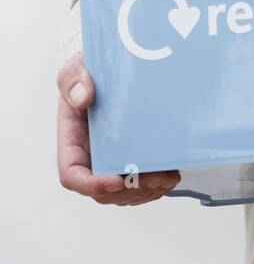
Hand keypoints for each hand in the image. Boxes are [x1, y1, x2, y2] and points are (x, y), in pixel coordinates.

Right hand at [57, 52, 179, 204]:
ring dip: (146, 191)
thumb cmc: (89, 72)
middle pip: (103, 191)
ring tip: (168, 176)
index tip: (116, 179)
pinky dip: (154, 187)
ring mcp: (111, 161)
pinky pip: (138, 186)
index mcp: (72, 141)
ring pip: (123, 193)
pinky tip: (170, 174)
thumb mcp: (76, 69)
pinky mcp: (130, 159)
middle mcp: (90, 157)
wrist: (111, 69)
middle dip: (129, 190)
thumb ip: (74, 80)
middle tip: (155, 177)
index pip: (72, 175)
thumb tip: (83, 97)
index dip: (92, 184)